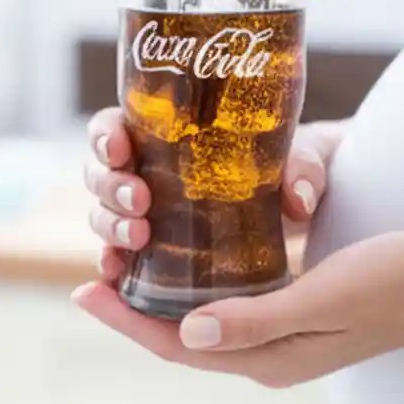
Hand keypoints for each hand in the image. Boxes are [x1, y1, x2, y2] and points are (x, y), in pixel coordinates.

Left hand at [73, 230, 403, 387]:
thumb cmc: (391, 282)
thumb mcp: (323, 298)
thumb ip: (256, 319)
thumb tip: (185, 332)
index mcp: (270, 360)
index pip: (177, 348)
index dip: (126, 322)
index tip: (84, 291)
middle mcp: (267, 355)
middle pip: (178, 339)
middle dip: (131, 312)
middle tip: (88, 279)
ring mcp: (278, 336)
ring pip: (198, 323)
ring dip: (157, 301)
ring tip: (121, 269)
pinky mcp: (289, 312)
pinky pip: (225, 307)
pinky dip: (192, 289)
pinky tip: (179, 263)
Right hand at [82, 107, 344, 281]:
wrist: (298, 202)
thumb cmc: (289, 165)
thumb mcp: (301, 157)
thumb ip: (302, 170)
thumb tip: (298, 200)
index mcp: (164, 133)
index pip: (114, 127)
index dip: (105, 135)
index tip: (120, 147)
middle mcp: (145, 171)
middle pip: (101, 174)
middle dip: (111, 187)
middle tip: (140, 199)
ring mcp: (145, 213)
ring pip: (104, 215)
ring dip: (111, 226)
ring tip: (140, 236)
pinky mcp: (155, 251)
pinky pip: (118, 258)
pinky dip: (112, 265)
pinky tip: (117, 276)